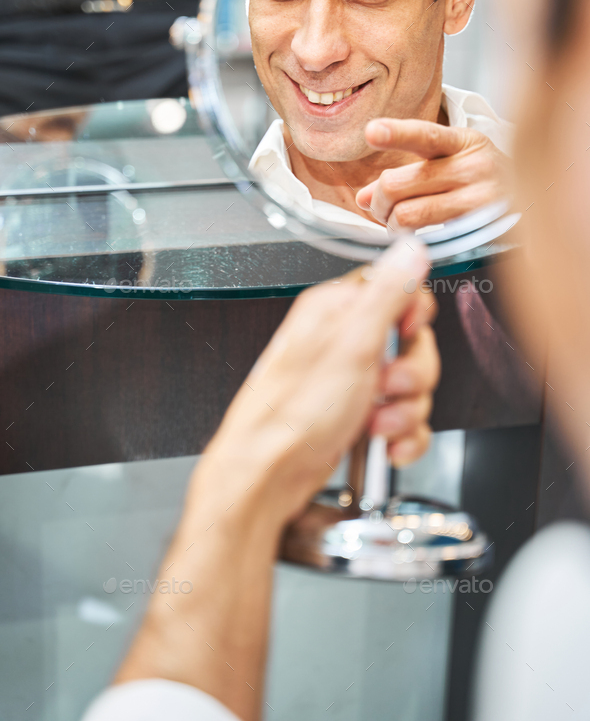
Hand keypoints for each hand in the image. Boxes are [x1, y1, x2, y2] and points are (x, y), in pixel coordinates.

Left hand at [204, 237, 438, 526]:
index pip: (398, 291)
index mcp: (337, 310)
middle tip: (388, 387)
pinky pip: (403, 419)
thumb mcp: (353, 342)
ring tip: (378, 423)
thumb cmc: (293, 412)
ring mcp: (350, 381)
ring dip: (406, 411)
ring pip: (410, 386)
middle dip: (412, 375)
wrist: (268, 473)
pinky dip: (403, 436)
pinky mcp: (357, 415)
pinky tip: (387, 445)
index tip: (406, 336)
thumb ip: (388, 293)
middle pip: (412, 344)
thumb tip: (410, 249)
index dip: (413, 317)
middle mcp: (343, 341)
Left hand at [356, 118, 510, 229]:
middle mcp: (473, 167)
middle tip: (382, 208)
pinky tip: (416, 236)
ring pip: (407, 214)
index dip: (396, 133)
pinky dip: (409, 238)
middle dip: (378, 201)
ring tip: (398, 223)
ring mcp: (477, 200)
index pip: (425, 134)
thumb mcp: (451, 161)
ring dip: (391, 223)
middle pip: (397, 183)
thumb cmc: (481, 180)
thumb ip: (408, 174)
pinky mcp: (476, 229)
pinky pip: (425, 237)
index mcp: (462, 142)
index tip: (372, 131)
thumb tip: (363, 197)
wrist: (532, 202)